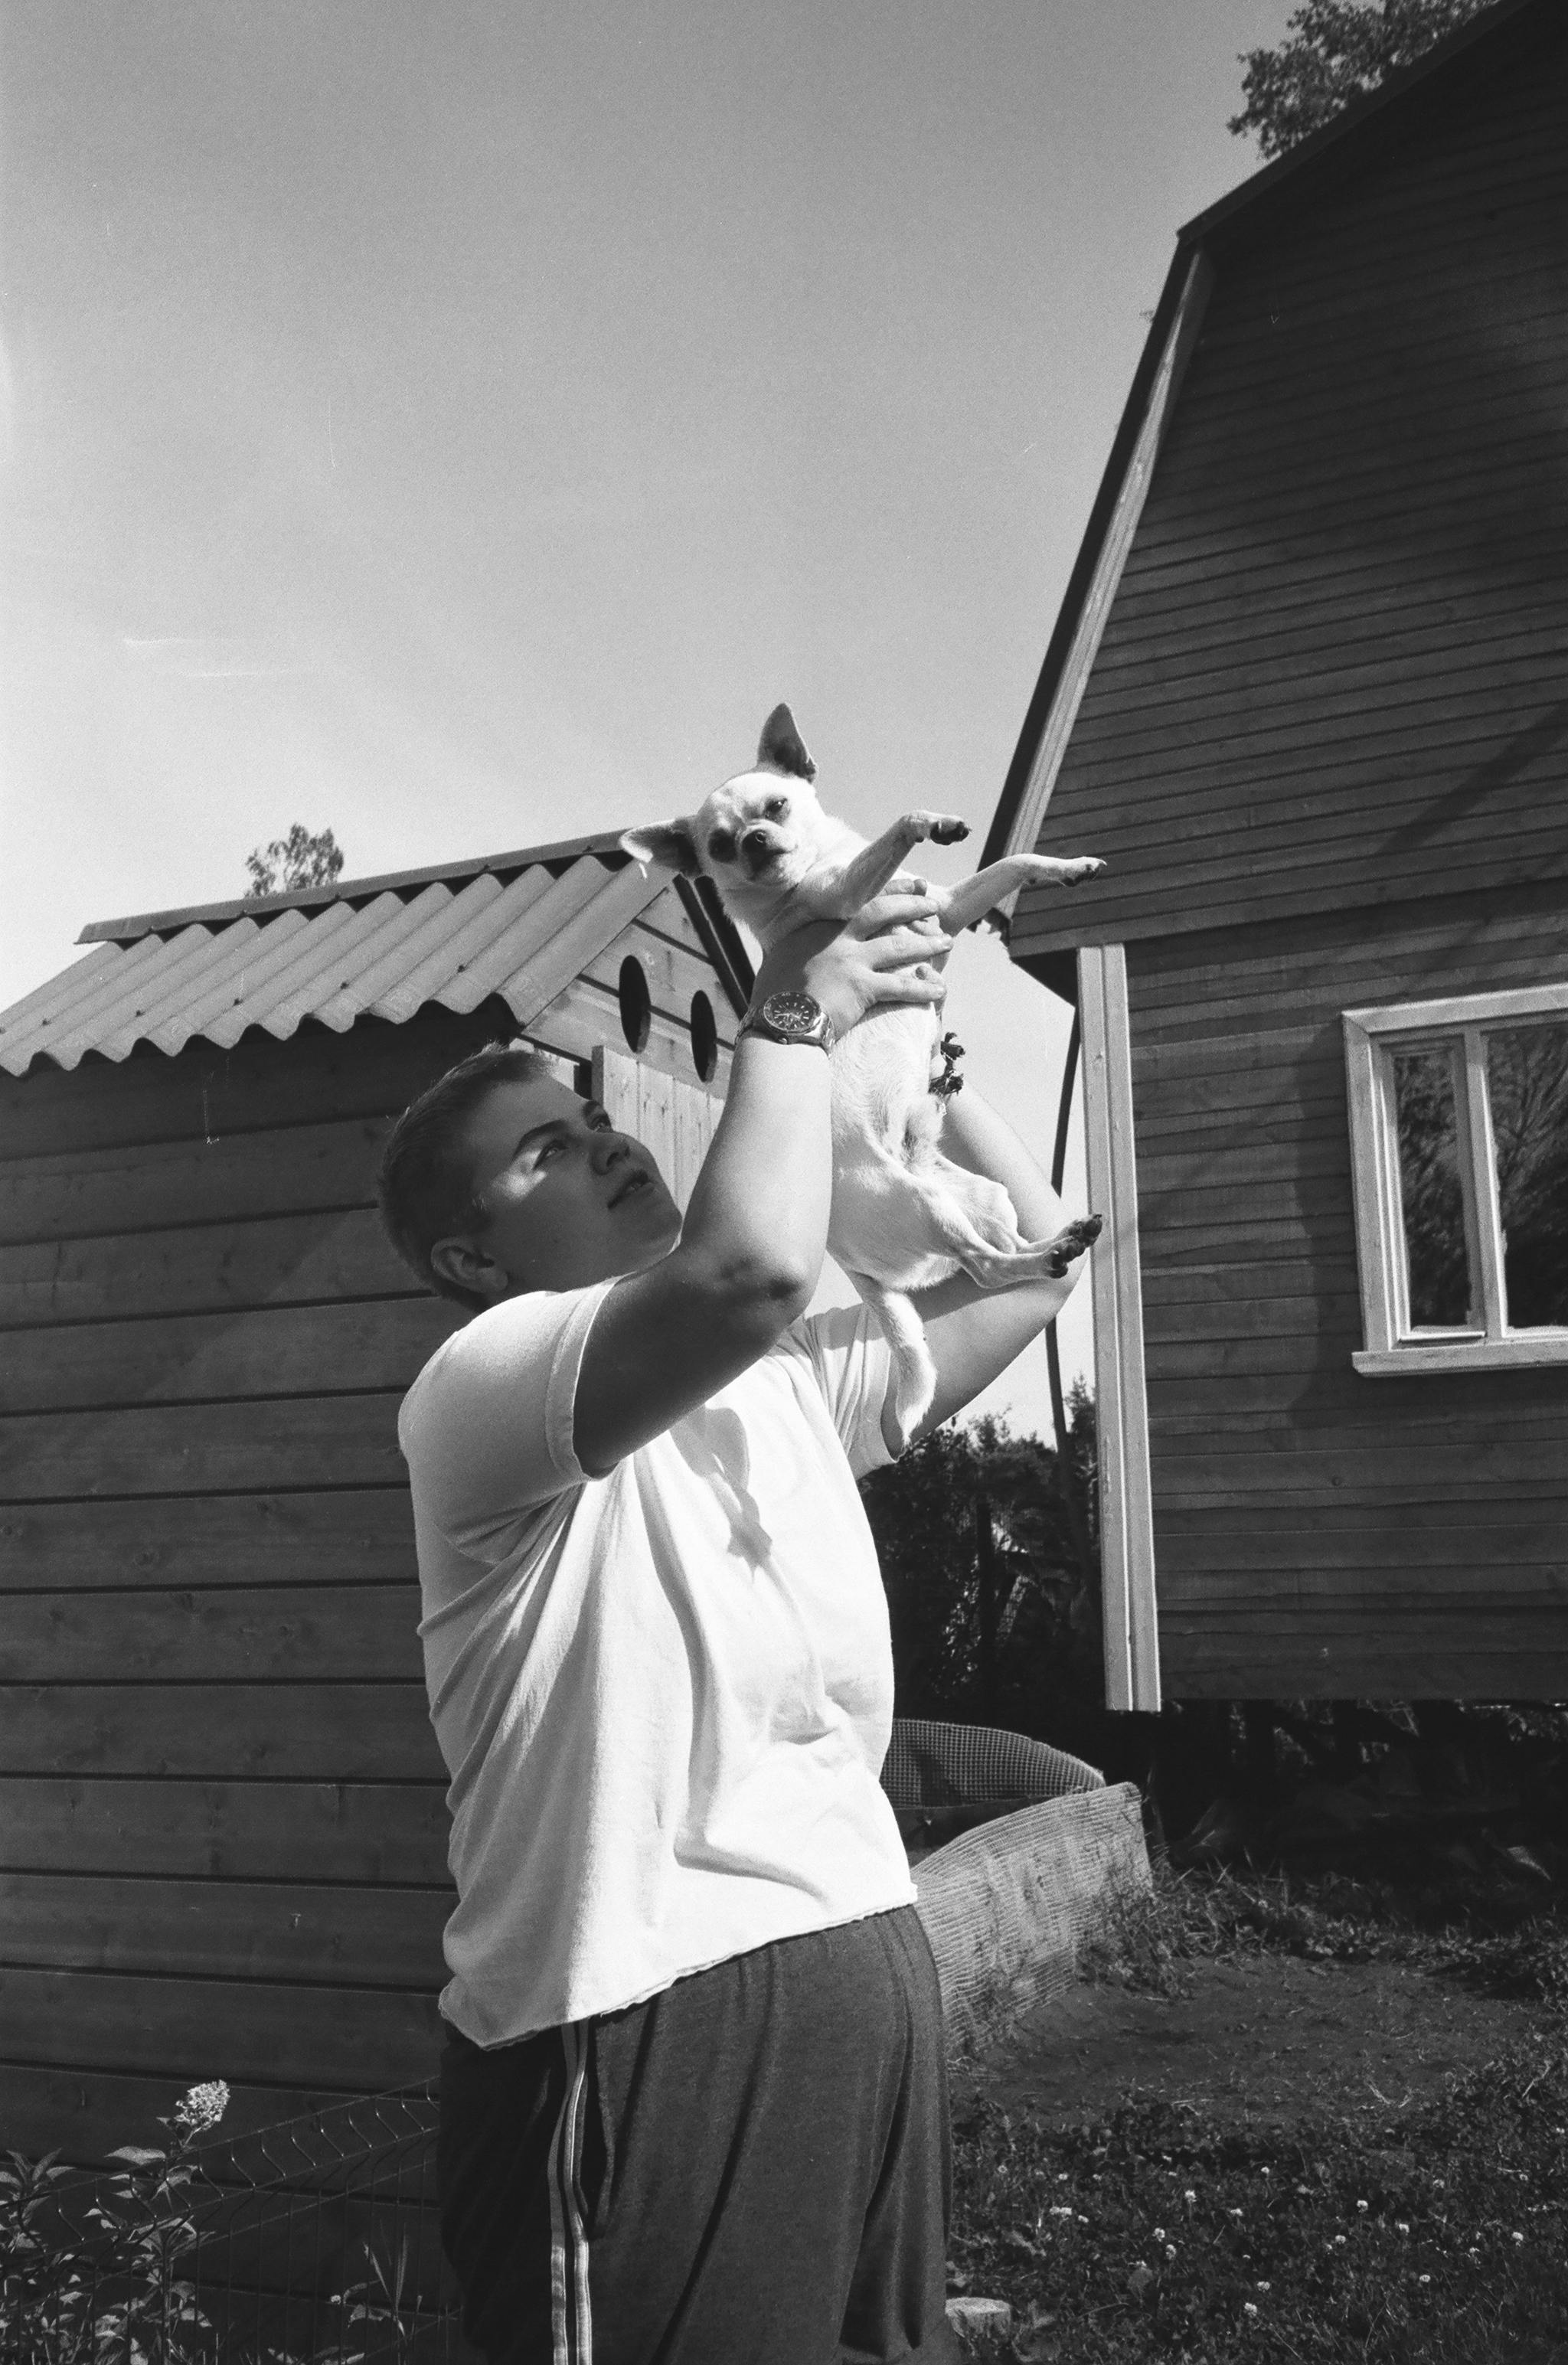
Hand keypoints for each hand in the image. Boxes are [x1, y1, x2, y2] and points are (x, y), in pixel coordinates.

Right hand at [752, 891, 949, 1037]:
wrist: (778, 1021)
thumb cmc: (773, 997)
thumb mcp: (781, 959)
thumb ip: (800, 948)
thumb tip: (801, 950)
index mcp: (819, 927)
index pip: (860, 900)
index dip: (890, 890)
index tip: (911, 884)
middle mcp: (837, 937)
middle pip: (883, 912)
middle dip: (914, 905)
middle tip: (934, 904)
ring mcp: (851, 961)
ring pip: (899, 946)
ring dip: (927, 944)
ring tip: (947, 942)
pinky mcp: (861, 987)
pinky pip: (901, 986)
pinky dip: (923, 989)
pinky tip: (939, 990)